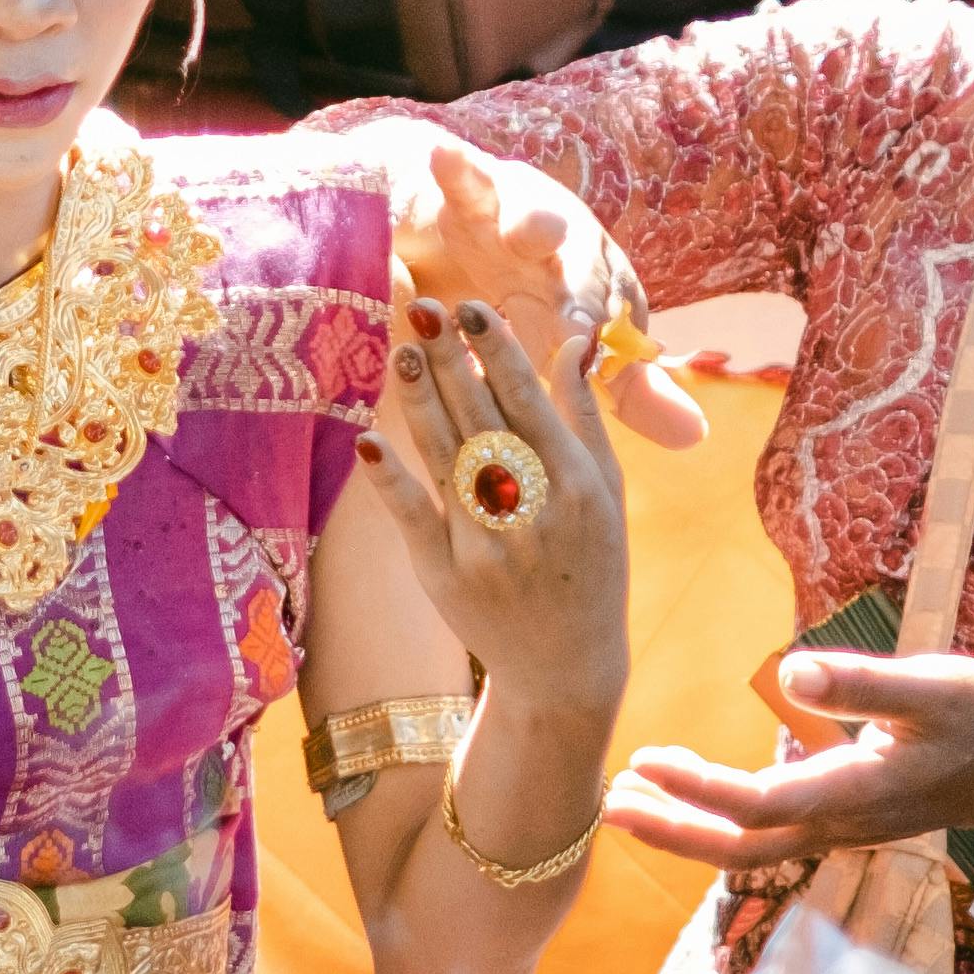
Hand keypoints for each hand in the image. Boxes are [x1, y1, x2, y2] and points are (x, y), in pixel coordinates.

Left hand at [352, 289, 628, 710]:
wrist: (565, 665)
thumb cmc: (591, 565)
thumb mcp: (606, 492)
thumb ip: (585, 416)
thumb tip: (575, 340)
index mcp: (578, 486)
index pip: (530, 404)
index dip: (497, 353)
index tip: (472, 309)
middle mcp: (533, 512)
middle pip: (483, 421)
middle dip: (452, 362)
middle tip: (425, 309)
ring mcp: (485, 545)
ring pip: (446, 457)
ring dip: (420, 401)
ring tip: (401, 350)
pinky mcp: (444, 575)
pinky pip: (413, 518)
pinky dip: (390, 481)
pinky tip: (367, 440)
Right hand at [379, 135, 705, 451]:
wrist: (465, 229)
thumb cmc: (531, 296)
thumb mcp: (573, 348)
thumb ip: (626, 389)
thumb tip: (695, 436)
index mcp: (600, 293)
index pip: (611, 332)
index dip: (609, 353)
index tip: (602, 379)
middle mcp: (571, 254)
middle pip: (581, 276)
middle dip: (581, 296)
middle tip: (576, 326)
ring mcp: (523, 216)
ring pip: (531, 220)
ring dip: (533, 225)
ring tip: (534, 233)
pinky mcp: (474, 191)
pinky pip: (465, 179)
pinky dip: (456, 167)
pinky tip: (444, 155)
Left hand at [606, 647, 973, 875]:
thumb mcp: (937, 688)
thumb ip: (863, 684)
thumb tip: (791, 671)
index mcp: (857, 794)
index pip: (758, 804)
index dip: (698, 790)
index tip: (643, 761)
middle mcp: (841, 823)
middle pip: (739, 847)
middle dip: (671, 829)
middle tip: (605, 802)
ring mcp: (842, 828)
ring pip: (750, 847)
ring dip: (686, 828)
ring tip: (626, 800)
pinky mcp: (844, 819)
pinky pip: (767, 834)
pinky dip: (718, 819)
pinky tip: (689, 794)